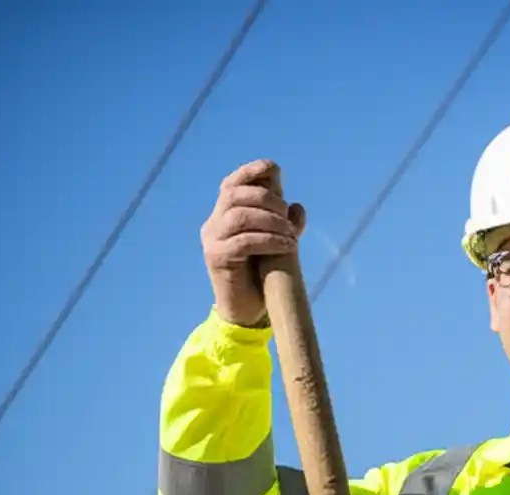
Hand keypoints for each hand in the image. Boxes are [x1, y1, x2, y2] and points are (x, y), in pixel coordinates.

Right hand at [201, 159, 307, 326]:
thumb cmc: (263, 274)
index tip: (273, 168)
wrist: (249, 311)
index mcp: (224, 215)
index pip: (231, 184)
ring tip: (290, 235)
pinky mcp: (216, 258)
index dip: (250, 171)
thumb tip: (297, 206)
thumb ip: (285, 224)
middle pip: (235, 195)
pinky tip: (288, 246)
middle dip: (268, 200)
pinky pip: (243, 241)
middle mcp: (214, 224)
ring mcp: (212, 240)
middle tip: (288, 219)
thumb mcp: (277, 243)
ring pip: (239, 216)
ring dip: (270, 221)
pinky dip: (269, 240)